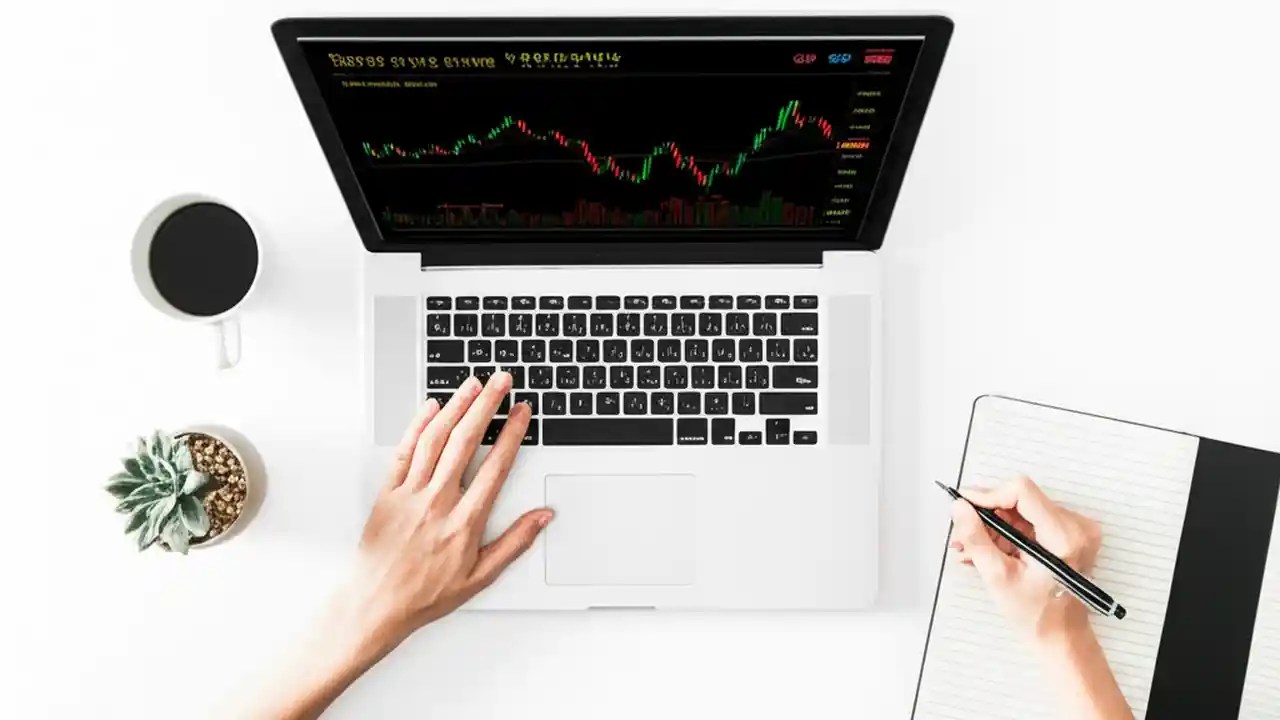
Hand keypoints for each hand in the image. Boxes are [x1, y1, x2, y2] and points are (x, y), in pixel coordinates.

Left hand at [343, 371, 552, 650]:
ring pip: (435, 439)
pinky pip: (404, 452)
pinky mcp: (388, 493)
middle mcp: (437, 502)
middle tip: (501, 382)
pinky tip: (431, 408)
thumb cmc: (426, 594)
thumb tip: (542, 516)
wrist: (376, 605)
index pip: (496, 466)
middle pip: (466, 441)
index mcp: (464, 522)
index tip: (522, 412)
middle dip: (487, 405)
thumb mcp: (481, 576)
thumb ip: (515, 542)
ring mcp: (410, 494)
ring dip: (456, 407)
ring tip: (472, 385)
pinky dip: (418, 426)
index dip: (512, 434)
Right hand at [948, 474, 1102, 643]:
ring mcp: (1076, 530)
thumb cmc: (1038, 615)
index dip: (988, 495)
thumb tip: (960, 508)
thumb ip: (976, 538)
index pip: (1022, 492)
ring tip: (974, 546)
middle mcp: (1077, 528)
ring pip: (1023, 509)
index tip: (966, 504)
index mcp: (1064, 537)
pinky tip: (992, 548)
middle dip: (988, 515)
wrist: (1062, 635)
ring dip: (995, 525)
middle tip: (964, 531)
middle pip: (1021, 499)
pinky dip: (1009, 531)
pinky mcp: (1070, 534)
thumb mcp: (998, 576)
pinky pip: (1032, 519)